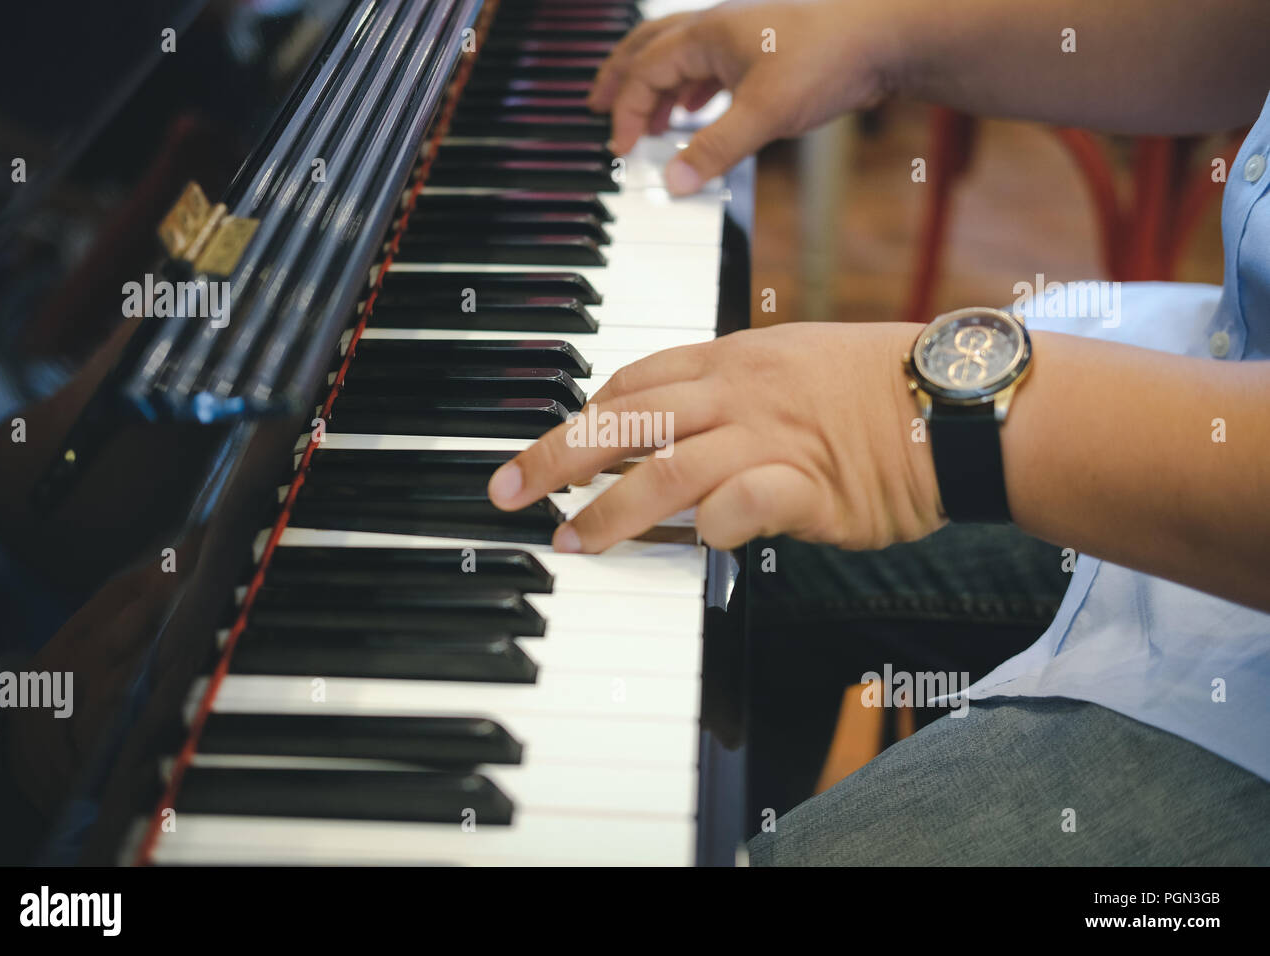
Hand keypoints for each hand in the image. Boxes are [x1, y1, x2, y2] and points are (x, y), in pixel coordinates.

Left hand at [487, 322, 944, 552]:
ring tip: (572, 543)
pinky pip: (736, 506)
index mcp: (735, 358)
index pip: (636, 380)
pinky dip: (707, 528)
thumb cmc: (884, 388)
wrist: (961, 401)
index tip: (556, 444)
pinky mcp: (806, 487)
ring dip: (607, 510)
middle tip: (508, 490)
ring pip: (661, 470)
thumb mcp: (797, 359)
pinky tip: (698, 544)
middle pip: (624, 420)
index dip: (585, 412)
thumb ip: (734, 390)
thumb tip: (680, 425)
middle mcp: (740, 392)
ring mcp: (769, 437)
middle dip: (555, 456)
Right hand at [590, 0, 900, 193]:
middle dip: (620, 79)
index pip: (645, 72)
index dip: (625, 112)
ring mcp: (742, 35)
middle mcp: (718, 26)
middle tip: (596, 106)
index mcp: (706, 33)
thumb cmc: (828, 57)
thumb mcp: (764, 114)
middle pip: (650, 48)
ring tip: (645, 120)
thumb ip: (714, 150)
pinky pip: (712, 65)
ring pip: (681, 57)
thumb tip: (672, 182)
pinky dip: (692, 88)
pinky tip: (696, 109)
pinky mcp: (765, 49)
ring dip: (657, 87)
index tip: (618, 149)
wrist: (887, 36)